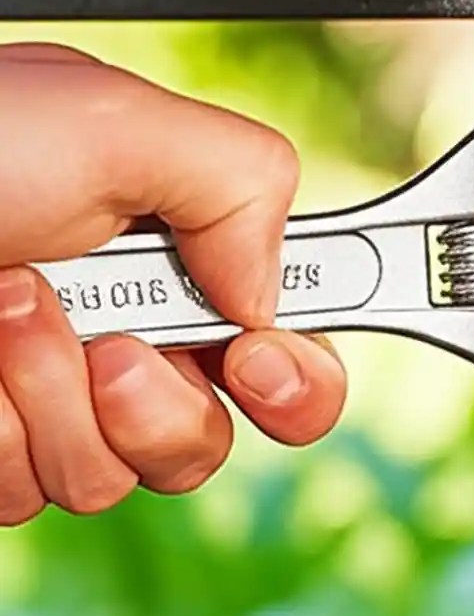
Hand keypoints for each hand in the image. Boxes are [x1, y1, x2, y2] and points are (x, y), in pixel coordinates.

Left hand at [0, 43, 346, 524]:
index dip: (301, 384)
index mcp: (185, 268)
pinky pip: (28, 495)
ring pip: (113, 479)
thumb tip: (266, 299)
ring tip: (1, 306)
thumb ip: (242, 183)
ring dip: (50, 400)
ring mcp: (57, 404)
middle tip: (111, 348)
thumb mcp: (114, 120)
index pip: (294, 358)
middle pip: (208, 444)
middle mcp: (132, 342)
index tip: (254, 363)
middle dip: (158, 409)